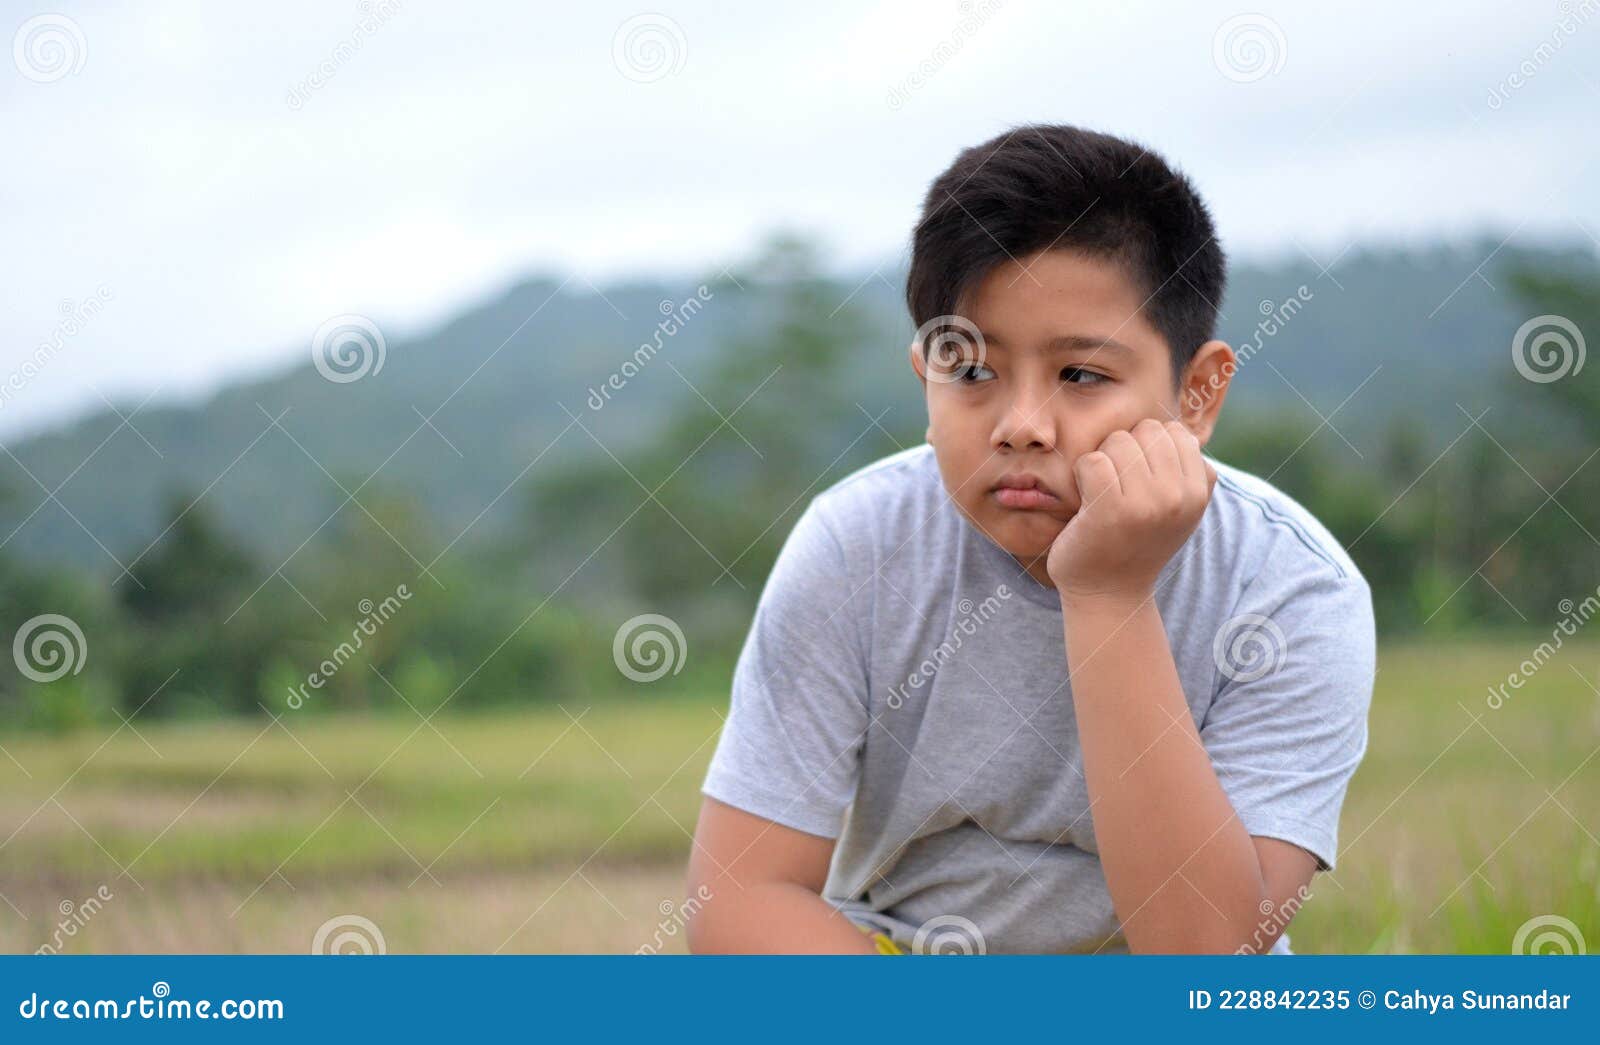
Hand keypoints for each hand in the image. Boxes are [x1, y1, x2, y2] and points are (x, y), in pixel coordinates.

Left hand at [1046, 419, 1216, 602]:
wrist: (1108, 593)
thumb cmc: (1135, 542)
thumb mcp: (1177, 511)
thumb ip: (1187, 473)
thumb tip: (1184, 432)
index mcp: (1198, 492)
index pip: (1175, 431)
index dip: (1149, 447)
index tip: (1140, 479)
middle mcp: (1178, 496)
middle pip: (1146, 430)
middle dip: (1126, 450)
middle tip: (1119, 487)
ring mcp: (1146, 503)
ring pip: (1118, 441)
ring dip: (1103, 462)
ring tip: (1104, 495)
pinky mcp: (1111, 510)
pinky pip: (1093, 460)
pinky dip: (1081, 475)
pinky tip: (1086, 500)